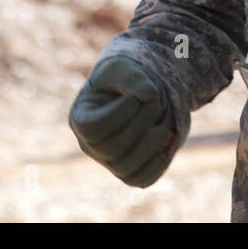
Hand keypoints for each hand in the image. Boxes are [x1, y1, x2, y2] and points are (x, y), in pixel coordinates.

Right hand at [68, 56, 178, 186]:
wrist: (140, 94)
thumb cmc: (124, 79)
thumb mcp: (122, 68)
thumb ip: (131, 76)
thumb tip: (148, 95)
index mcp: (81, 119)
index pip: (92, 128)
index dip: (117, 115)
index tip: (134, 98)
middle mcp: (90, 146)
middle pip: (111, 149)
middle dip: (138, 126)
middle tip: (157, 103)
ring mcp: (109, 163)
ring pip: (125, 168)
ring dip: (150, 145)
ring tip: (163, 124)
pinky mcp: (130, 172)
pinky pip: (141, 180)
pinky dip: (156, 166)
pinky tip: (166, 145)